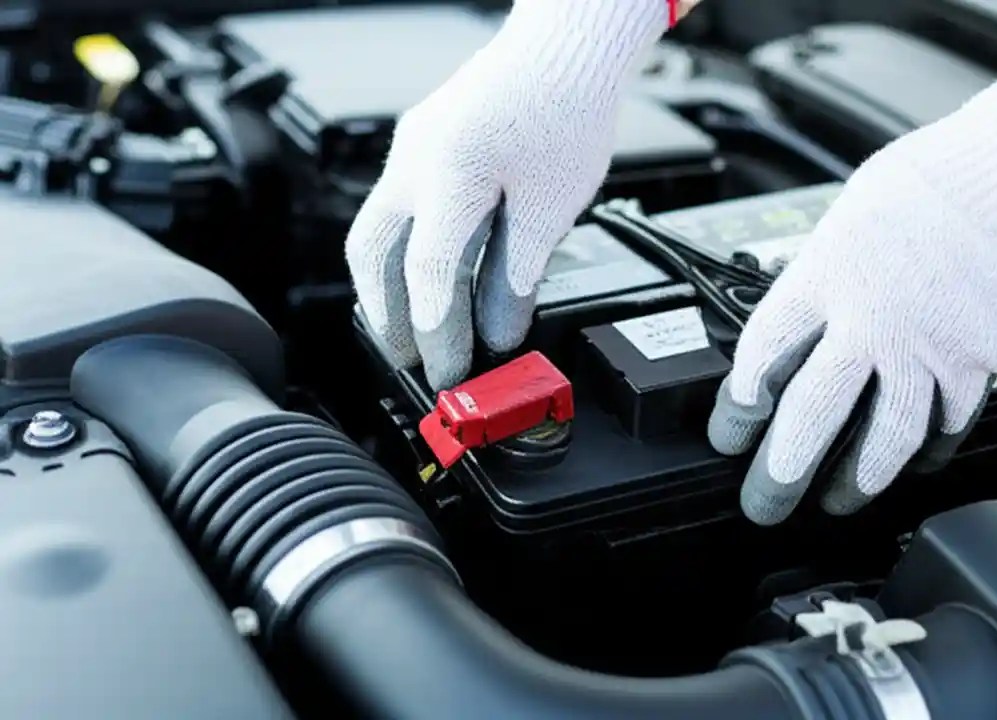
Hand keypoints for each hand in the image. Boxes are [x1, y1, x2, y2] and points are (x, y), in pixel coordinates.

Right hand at [346, 0, 666, 389]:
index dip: (435, 333)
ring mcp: (411, 147)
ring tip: (414, 327)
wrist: (564, 50)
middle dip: (387, 315)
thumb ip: (516, 274)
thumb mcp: (552, 207)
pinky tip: (429, 273)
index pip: (428, 275)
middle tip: (411, 358)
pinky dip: (406, 249)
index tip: (449, 371)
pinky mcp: (421, 141)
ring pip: (377, 230)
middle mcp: (415, 160)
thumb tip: (497, 330)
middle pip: (372, 254)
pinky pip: (397, 205)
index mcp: (450, 174)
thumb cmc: (567, 110)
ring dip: (389, 285)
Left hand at [708, 55, 996, 525]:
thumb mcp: (844, 220)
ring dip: (856, 480)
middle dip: (780, 473)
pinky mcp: (974, 362)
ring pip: (883, 439)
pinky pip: (946, 423)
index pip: (761, 359)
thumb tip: (797, 310)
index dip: (738, 407)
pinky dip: (929, 449)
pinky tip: (916, 464)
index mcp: (824, 280)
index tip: (730, 431)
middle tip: (765, 503)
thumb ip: (818, 275)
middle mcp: (867, 324)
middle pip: (810, 417)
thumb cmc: (931, 181)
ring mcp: (923, 350)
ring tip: (838, 501)